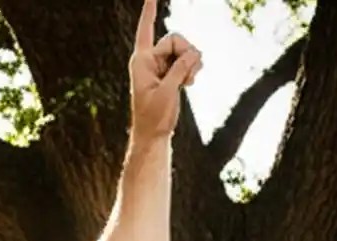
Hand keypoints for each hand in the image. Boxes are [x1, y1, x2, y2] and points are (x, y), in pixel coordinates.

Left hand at [129, 0, 202, 140]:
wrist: (154, 134)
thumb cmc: (153, 116)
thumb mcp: (167, 92)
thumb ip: (180, 69)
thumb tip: (195, 52)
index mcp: (141, 61)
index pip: (145, 29)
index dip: (149, 12)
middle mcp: (150, 59)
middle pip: (176, 39)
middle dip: (187, 53)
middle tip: (190, 75)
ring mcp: (161, 65)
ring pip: (185, 49)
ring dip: (192, 64)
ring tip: (189, 82)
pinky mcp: (170, 72)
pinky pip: (189, 60)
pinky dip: (193, 70)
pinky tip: (189, 84)